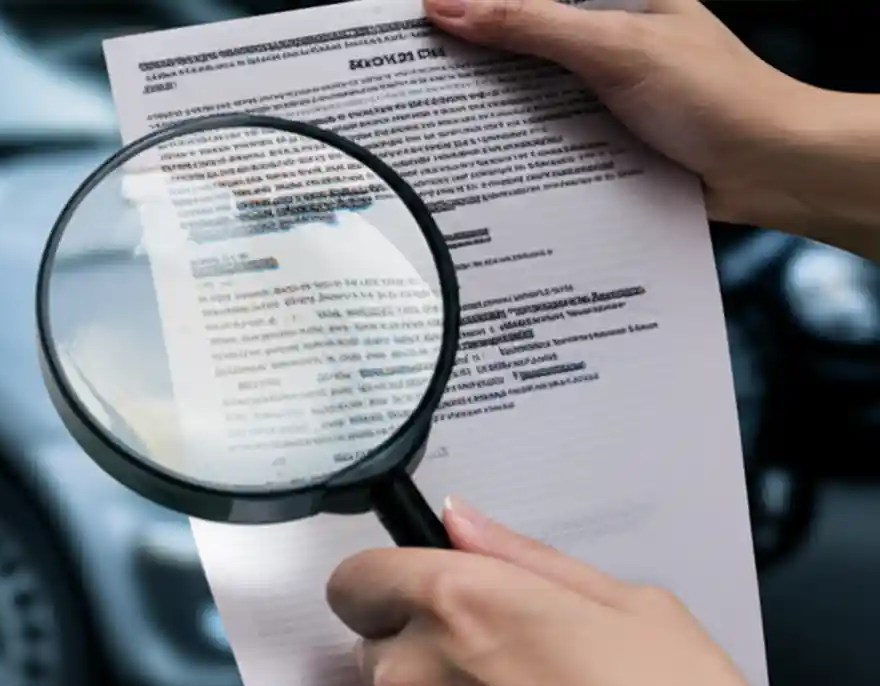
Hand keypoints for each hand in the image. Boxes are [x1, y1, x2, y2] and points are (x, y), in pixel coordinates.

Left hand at [325, 497, 768, 685]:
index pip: (356, 577)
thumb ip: (522, 556)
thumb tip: (465, 522)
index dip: (384, 577)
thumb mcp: (622, 604)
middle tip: (486, 642)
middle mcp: (423, 670)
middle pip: (371, 639)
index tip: (417, 582)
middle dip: (413, 634)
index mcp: (461, 603)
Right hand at [423, 0, 879, 260]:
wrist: (771, 168)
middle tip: (413, 67)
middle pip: (520, 29)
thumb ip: (529, 23)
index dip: (471, 1)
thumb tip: (449, 7)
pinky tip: (487, 149)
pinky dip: (519, 135)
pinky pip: (547, 124)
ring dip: (492, 98)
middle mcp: (606, 29)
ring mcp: (604, 80)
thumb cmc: (717, 96)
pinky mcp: (604, 127)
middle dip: (472, 48)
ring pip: (529, 80)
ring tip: (438, 111)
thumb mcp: (613, 47)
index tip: (418, 16)